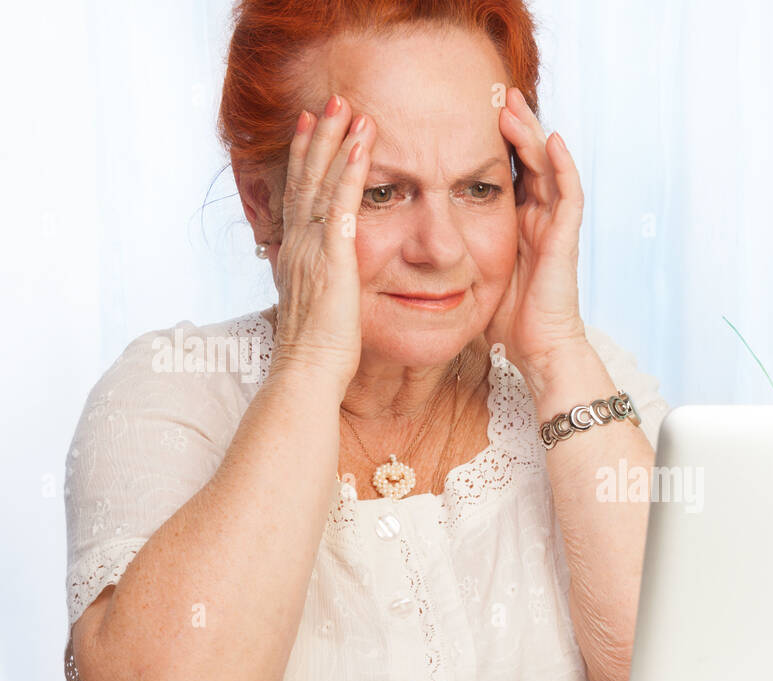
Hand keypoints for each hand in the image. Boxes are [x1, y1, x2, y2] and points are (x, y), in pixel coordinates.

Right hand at [266, 94, 376, 387]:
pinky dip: (350, 173)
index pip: (299, 195)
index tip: (309, 126)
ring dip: (335, 141)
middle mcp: (299, 245)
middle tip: (328, 100)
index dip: (304, 159)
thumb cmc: (318, 354)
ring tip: (347, 107)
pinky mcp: (333, 259)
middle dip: (317, 136)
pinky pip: (343, 206)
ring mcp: (313, 249)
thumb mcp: (318, 311)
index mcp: (297, 255)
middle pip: (306, 177)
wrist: (307, 374)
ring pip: (321, 182)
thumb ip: (322, 287)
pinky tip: (361, 146)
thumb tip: (326, 283)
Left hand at [485, 87, 587, 382]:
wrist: (538, 352)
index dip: (496, 146)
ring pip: (548, 168)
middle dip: (514, 128)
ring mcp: (555, 228)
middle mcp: (539, 222)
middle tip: (495, 95)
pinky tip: (552, 139)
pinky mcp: (566, 239)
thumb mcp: (473, 278)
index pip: (509, 175)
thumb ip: (456, 253)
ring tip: (514, 104)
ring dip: (533, 134)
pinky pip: (569, 194)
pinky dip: (563, 166)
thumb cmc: (508, 325)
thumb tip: (416, 245)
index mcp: (518, 228)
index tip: (471, 118)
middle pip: (529, 162)